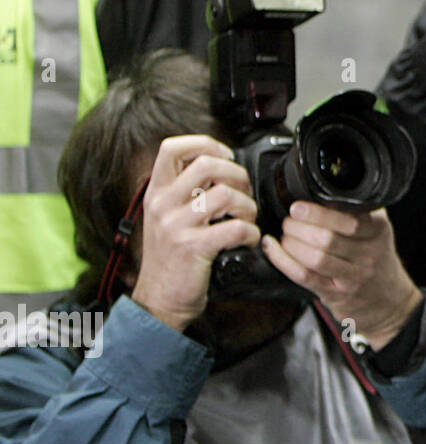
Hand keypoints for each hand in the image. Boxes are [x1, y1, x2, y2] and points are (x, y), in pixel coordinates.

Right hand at [132, 135, 259, 333]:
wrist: (159, 300)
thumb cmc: (171, 258)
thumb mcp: (166, 217)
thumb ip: (184, 192)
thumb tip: (221, 168)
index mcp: (157, 193)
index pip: (172, 147)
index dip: (206, 144)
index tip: (225, 157)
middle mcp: (163, 204)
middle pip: (207, 164)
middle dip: (237, 174)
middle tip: (244, 192)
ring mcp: (176, 225)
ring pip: (226, 194)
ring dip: (247, 205)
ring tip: (246, 218)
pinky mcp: (193, 247)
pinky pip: (236, 227)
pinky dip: (251, 232)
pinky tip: (247, 239)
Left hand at [261, 203, 422, 350]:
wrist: (387, 298)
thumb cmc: (375, 256)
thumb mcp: (376, 228)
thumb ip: (358, 208)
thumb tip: (323, 186)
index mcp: (377, 231)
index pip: (350, 221)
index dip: (319, 214)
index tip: (298, 207)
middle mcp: (368, 254)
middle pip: (328, 240)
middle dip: (299, 228)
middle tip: (288, 221)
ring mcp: (352, 276)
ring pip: (315, 259)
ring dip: (291, 244)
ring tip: (284, 234)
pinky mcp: (335, 293)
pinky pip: (304, 276)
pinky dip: (283, 261)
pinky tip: (273, 249)